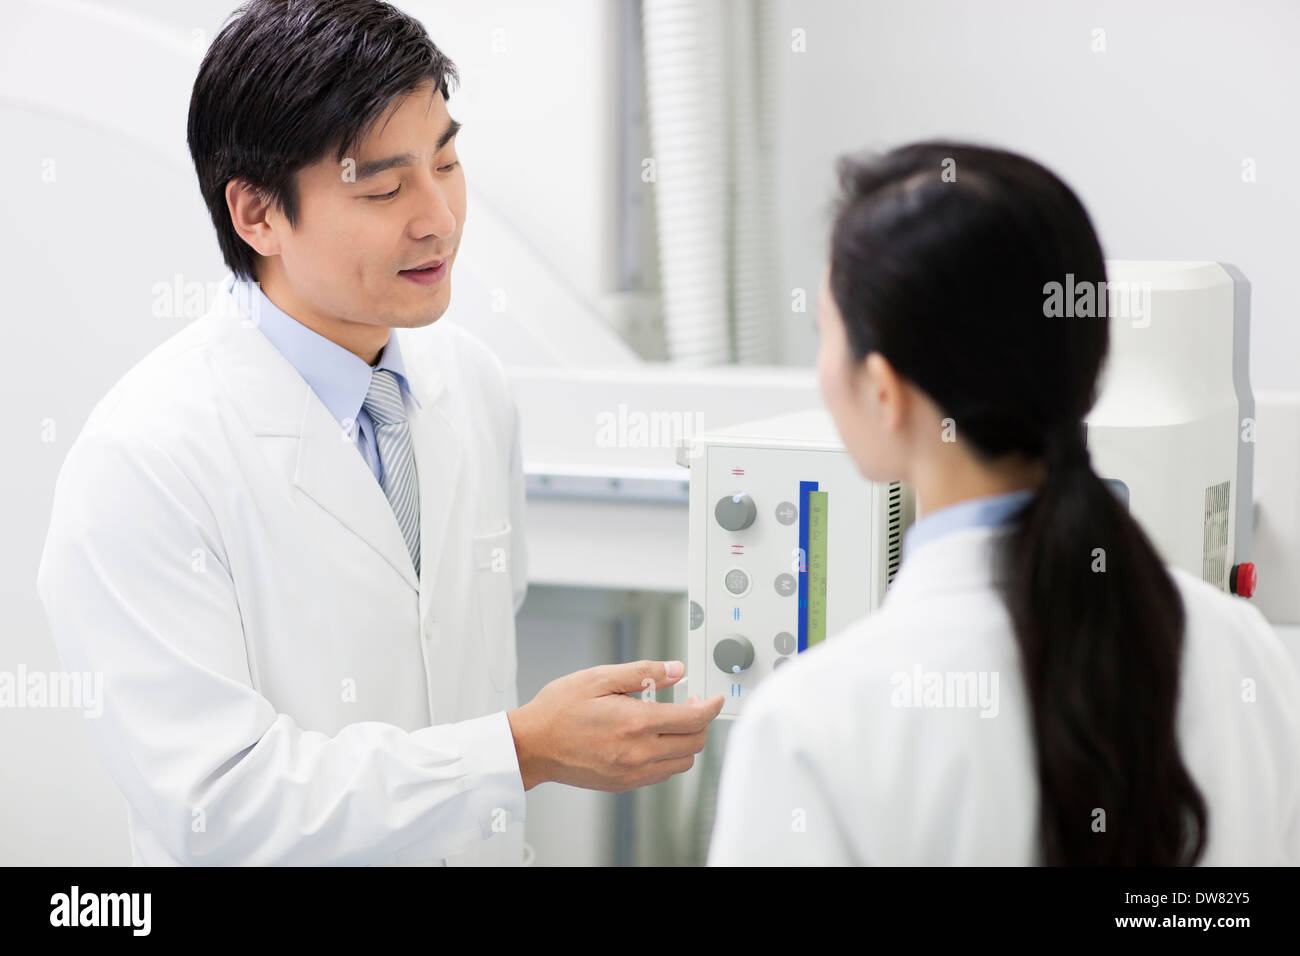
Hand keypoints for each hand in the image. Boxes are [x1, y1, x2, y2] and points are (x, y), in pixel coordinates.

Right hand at [506, 660, 724, 791]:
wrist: (532, 745)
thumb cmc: (559, 710)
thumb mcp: (599, 677)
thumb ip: (643, 672)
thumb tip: (676, 669)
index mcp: (635, 722)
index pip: (693, 719)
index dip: (711, 706)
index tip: (715, 698)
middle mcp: (638, 752)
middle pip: (694, 743)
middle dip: (702, 722)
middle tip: (692, 703)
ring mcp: (632, 772)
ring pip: (682, 763)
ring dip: (687, 741)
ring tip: (673, 721)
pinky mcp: (624, 784)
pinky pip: (662, 774)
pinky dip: (669, 756)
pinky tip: (654, 738)